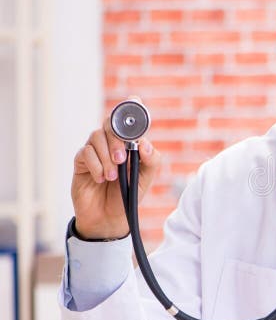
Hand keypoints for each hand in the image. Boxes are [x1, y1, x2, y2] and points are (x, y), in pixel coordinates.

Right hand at [71, 96, 160, 239]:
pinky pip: (84, 153)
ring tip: (113, 176)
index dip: (131, 108)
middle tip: (122, 159)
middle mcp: (111, 144)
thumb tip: (144, 144)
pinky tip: (101, 178)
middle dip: (117, 140)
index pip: (128, 122)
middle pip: (110, 125)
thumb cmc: (128, 196)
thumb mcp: (146, 179)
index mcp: (129, 144)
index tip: (135, 100)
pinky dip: (95, 165)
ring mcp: (95, 151)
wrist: (110, 218)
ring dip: (106, 156)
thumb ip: (151, 160)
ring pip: (96, 138)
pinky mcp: (80, 162)